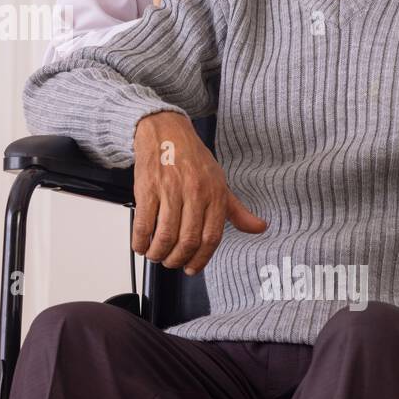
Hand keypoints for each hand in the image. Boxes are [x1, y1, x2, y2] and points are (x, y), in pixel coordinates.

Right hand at [131, 111, 266, 275]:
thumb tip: (259, 228)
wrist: (165, 130)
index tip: (191, 269)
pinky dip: (140, 240)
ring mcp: (170, 189)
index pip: (211, 237)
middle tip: (171, 263)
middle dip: (177, 259)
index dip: (201, 259)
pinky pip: (143, 222)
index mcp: (215, 193)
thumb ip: (236, 210)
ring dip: (158, 253)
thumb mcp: (219, 181)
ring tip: (155, 255)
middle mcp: (194, 192)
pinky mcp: (147, 187)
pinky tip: (140, 244)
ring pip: (165, 235)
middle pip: (188, 240)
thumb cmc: (192, 157)